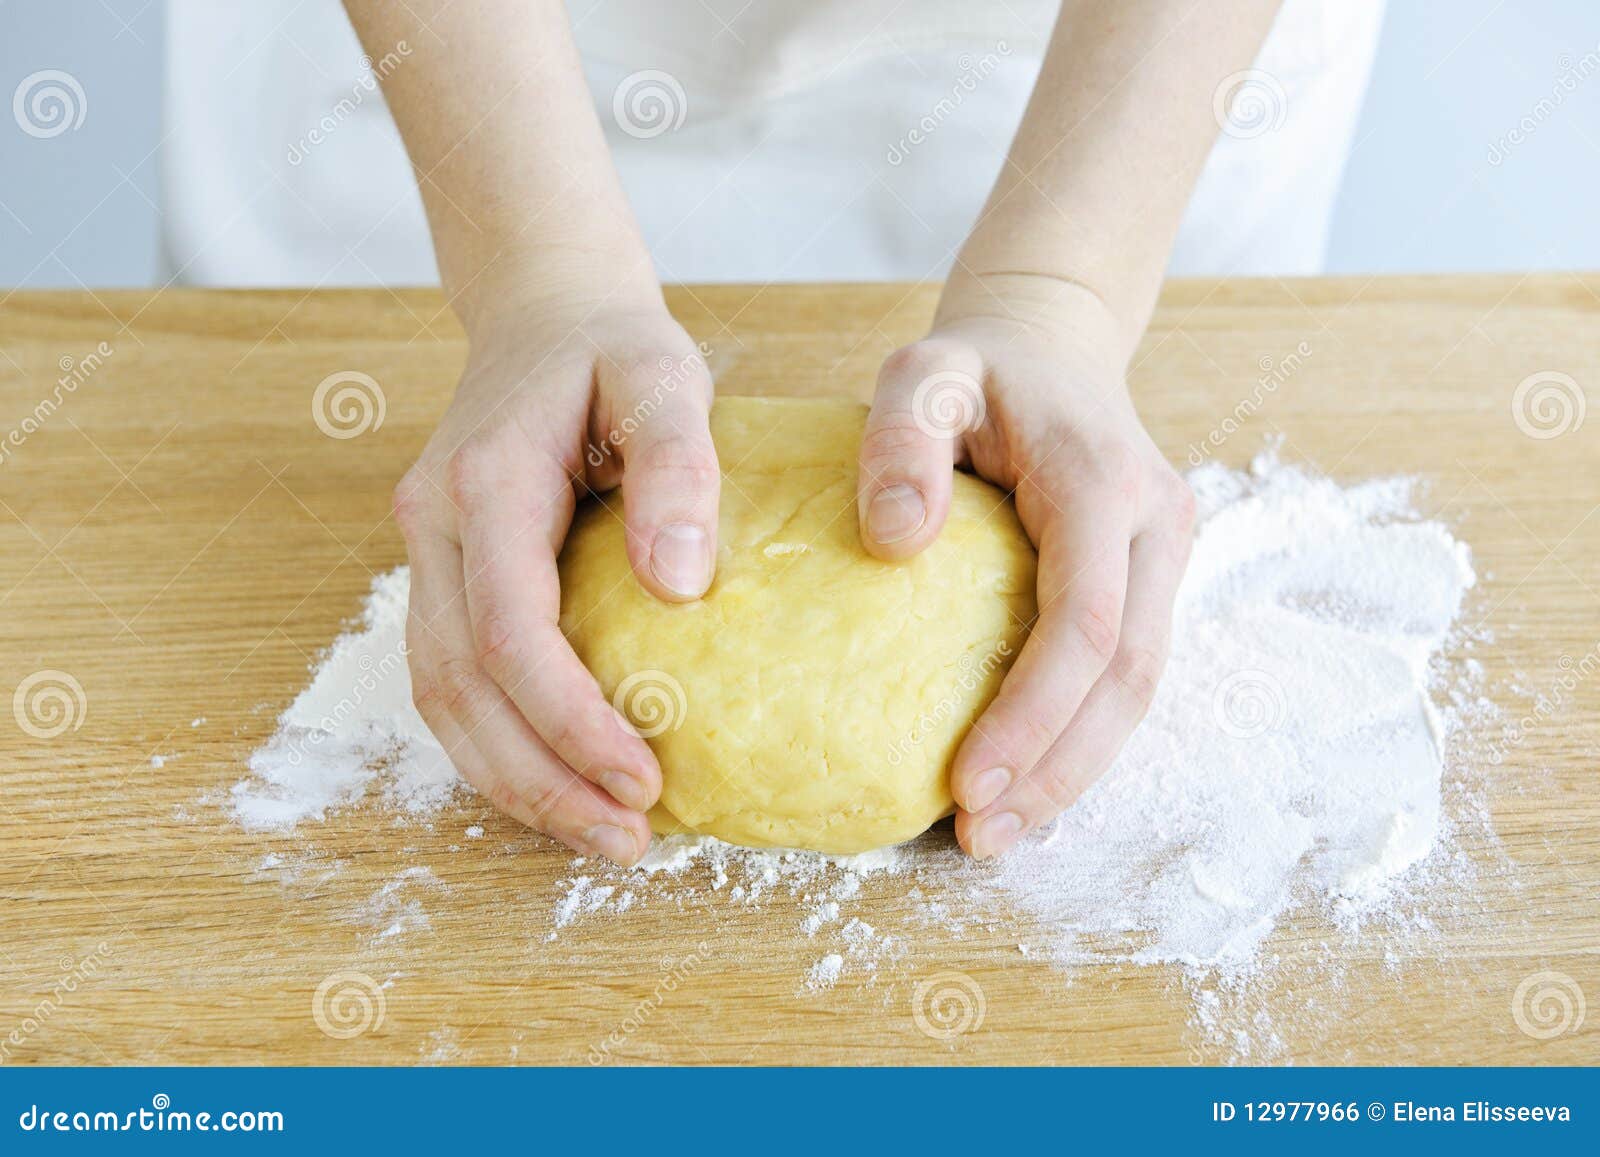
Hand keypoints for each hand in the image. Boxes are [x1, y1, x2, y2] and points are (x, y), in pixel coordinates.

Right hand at [392, 289, 718, 865]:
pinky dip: (504, 745)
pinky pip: (454, 680)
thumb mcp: (663, 374)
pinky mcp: (445, 575)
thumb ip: (676, 464)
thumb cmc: (612, 344)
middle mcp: (434, 526)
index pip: (509, 633)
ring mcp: (427, 554)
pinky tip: (565, 781)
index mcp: (483, 482)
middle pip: (459, 689)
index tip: (644, 777)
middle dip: (540, 779)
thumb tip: (683, 587)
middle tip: (629, 840)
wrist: (542, 310)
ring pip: (442, 699)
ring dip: (516, 781)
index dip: (569, 719)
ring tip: (605, 836)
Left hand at [856, 274, 1195, 858]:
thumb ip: (902, 439)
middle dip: (1058, 768)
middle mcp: (1155, 523)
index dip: (1035, 714)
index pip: (1085, 622)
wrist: (1053, 344)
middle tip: (981, 836)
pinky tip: (1028, 780)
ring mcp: (1163, 554)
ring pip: (1139, 687)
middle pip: (1127, 676)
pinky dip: (1080, 735)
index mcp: (1103, 482)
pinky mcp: (1148, 577)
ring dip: (1074, 769)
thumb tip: (895, 543)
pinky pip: (1125, 671)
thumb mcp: (922, 370)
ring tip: (1000, 831)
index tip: (967, 784)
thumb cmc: (976, 366)